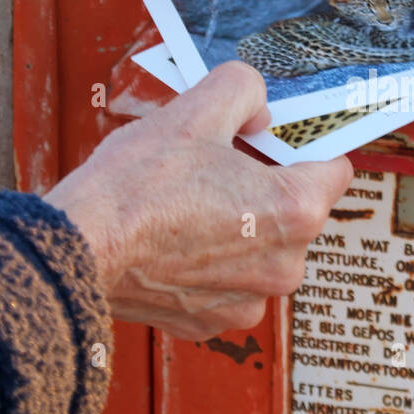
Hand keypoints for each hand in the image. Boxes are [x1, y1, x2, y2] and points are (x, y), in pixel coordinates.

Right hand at [46, 61, 353, 339]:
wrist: (78, 249)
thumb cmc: (135, 187)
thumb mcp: (195, 111)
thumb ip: (244, 91)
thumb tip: (258, 107)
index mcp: (295, 211)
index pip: (334, 168)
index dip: (304, 146)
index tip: (277, 140)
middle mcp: (284, 266)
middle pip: (294, 211)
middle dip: (263, 187)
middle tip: (217, 167)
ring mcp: (248, 300)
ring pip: (259, 249)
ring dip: (236, 229)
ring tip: (188, 205)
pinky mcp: (212, 323)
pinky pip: (226, 282)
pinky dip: (207, 264)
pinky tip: (173, 242)